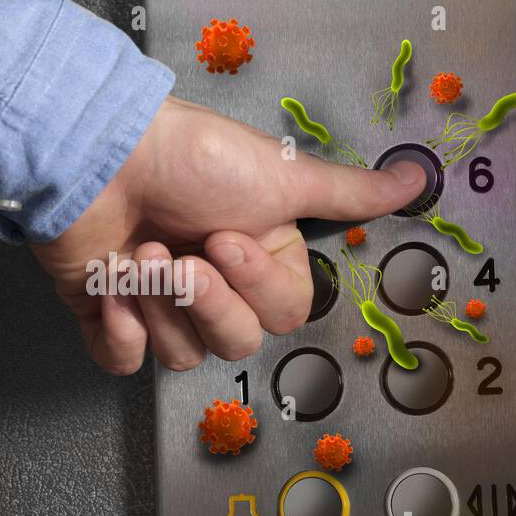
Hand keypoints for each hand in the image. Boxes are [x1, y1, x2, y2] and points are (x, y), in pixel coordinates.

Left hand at [30, 96, 426, 374]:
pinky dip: (118, 336)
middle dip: (204, 300)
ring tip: (137, 257)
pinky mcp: (106, 312)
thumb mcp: (281, 175)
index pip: (282, 314)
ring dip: (159, 306)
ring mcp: (156, 300)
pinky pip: (124, 362)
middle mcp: (211, 282)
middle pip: (236, 342)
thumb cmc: (189, 157)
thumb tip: (419, 178)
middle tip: (178, 254)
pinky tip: (111, 291)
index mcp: (258, 256)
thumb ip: (348, 193)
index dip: (255, 287)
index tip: (225, 237)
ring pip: (183, 356)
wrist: (96, 152)